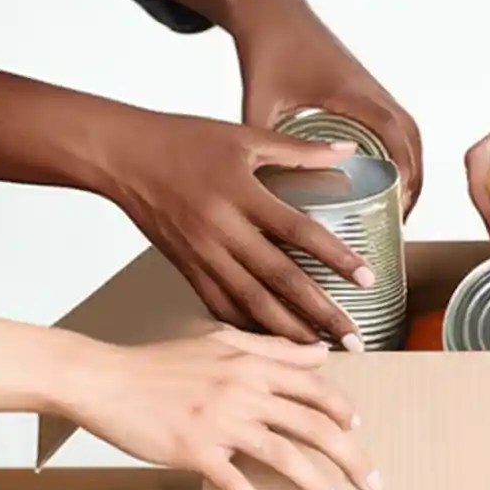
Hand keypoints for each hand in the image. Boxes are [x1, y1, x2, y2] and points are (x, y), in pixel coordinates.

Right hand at [61, 327, 379, 489]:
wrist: (106, 380)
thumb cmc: (160, 363)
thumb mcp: (219, 341)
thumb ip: (272, 348)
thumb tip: (319, 354)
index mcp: (253, 364)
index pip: (314, 388)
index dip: (342, 410)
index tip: (358, 429)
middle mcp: (245, 391)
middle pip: (314, 425)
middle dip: (350, 456)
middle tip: (372, 480)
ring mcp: (222, 423)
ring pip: (286, 456)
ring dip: (318, 485)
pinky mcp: (197, 451)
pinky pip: (239, 487)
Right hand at [108, 115, 373, 349]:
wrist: (121, 156)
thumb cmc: (183, 139)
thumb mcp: (244, 137)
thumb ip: (299, 149)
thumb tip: (349, 151)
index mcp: (242, 194)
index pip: (300, 231)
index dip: (337, 257)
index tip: (368, 280)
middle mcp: (223, 230)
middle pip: (281, 280)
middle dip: (321, 313)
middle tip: (355, 339)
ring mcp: (202, 255)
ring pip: (251, 303)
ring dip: (288, 331)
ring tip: (322, 352)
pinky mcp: (186, 270)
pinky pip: (220, 307)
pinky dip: (247, 328)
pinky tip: (271, 346)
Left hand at [236, 15, 422, 215]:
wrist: (273, 14)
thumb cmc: (270, 51)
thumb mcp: (260, 103)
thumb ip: (261, 143)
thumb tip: (259, 188)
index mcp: (352, 93)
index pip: (393, 134)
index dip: (403, 173)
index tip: (400, 205)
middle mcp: (371, 91)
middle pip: (411, 141)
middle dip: (413, 183)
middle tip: (401, 220)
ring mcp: (373, 90)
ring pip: (409, 134)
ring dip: (411, 169)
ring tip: (400, 206)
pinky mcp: (367, 91)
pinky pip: (397, 125)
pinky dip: (402, 153)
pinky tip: (388, 178)